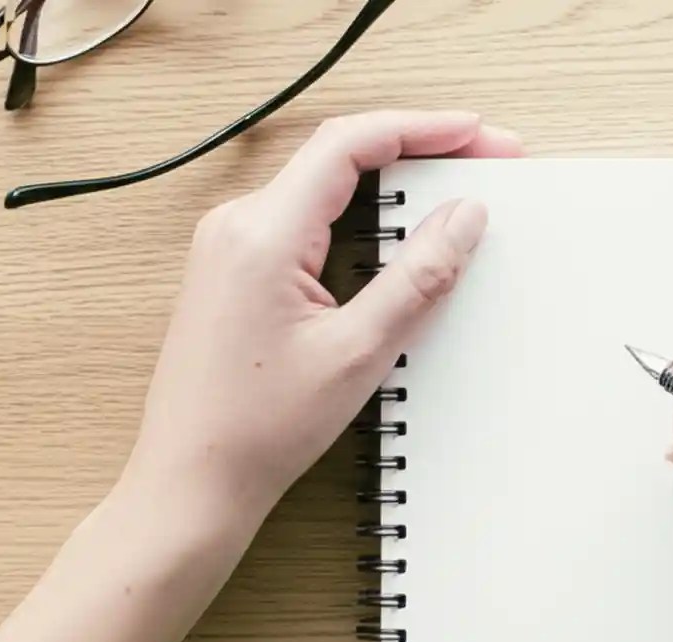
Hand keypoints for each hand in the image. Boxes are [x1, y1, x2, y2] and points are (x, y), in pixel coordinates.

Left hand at [127, 110, 523, 514]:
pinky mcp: (233, 271)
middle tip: (481, 158)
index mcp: (262, 233)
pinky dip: (358, 215)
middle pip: (338, 156)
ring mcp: (229, 246)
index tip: (475, 133)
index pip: (349, 144)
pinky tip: (395, 233)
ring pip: (322, 187)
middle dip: (416, 150)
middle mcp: (237, 225)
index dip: (422, 128)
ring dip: (388, 182)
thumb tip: (463, 219)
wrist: (191, 482)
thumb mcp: (358, 351)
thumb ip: (417, 276)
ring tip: (450, 192)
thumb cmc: (257, 428)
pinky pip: (305, 221)